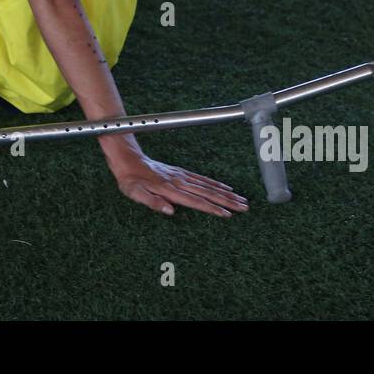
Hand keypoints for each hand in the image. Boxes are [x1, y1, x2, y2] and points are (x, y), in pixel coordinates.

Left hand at [112, 153, 248, 217]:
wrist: (128, 160)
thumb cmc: (130, 180)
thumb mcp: (134, 193)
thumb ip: (152, 202)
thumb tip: (169, 211)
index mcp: (169, 189)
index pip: (195, 201)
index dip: (212, 208)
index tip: (227, 214)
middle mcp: (179, 182)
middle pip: (207, 192)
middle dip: (227, 201)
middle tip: (244, 207)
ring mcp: (181, 176)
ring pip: (208, 185)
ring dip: (226, 193)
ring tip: (241, 199)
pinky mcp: (180, 173)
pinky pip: (202, 179)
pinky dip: (215, 183)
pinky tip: (225, 187)